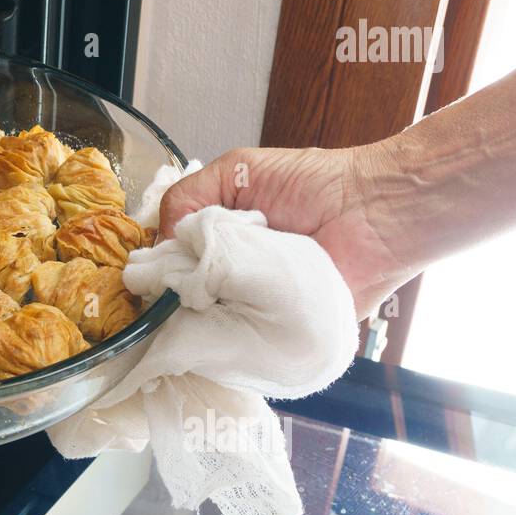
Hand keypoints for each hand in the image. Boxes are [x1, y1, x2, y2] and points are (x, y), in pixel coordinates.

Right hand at [158, 145, 411, 319]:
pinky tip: (219, 332)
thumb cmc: (313, 184)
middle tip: (161, 299)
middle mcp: (232, 275)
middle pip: (184, 297)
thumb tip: (160, 239)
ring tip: (189, 314)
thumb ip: (189, 195)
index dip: (156, 268)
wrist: (374, 212)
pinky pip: (248, 342)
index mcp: (220, 239)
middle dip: (171, 296)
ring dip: (198, 318)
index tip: (141, 277)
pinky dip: (233, 338)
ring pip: (210, 323)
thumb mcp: (237, 172)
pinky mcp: (281, 331)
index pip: (173, 261)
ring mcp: (254, 305)